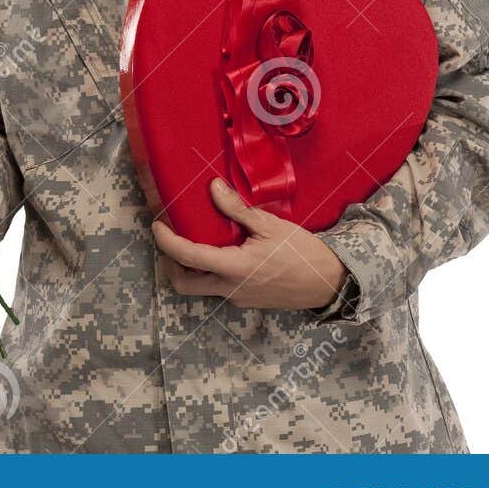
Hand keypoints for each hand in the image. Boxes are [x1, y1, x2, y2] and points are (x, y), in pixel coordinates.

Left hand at [150, 178, 346, 309]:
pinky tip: (221, 253)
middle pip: (184, 284)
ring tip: (195, 243)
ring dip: (191, 269)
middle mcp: (231, 288)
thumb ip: (237, 209)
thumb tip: (213, 187)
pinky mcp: (247, 300)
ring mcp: (238, 298)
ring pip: (201, 288)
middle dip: (169, 263)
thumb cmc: (302, 252)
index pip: (187, 256)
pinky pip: (219, 288)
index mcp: (234, 268)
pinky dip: (211, 272)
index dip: (165, 241)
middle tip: (170, 240)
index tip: (157, 225)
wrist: (330, 282)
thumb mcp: (270, 225)